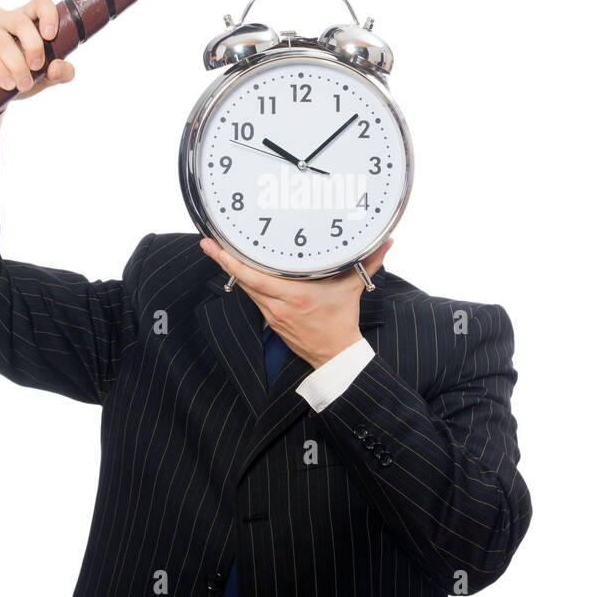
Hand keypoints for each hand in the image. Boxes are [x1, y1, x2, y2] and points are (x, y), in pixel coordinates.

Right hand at [0, 0, 76, 123]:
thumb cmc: (18, 78)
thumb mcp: (44, 77)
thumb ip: (60, 73)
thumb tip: (57, 68)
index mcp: (24, 19)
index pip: (39, 3)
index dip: (48, 14)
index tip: (51, 36)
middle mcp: (1, 18)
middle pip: (20, 21)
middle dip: (33, 46)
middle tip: (37, 67)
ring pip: (2, 41)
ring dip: (16, 65)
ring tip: (23, 84)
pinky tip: (8, 84)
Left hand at [199, 236, 393, 368]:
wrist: (335, 355)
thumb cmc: (341, 322)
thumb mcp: (352, 287)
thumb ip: (368, 262)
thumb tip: (386, 242)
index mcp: (295, 295)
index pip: (254, 275)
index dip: (231, 261)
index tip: (215, 246)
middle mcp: (278, 304)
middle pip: (242, 280)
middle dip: (223, 261)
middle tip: (209, 242)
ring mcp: (271, 313)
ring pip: (245, 289)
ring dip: (232, 271)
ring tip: (219, 251)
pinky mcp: (271, 319)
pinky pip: (253, 297)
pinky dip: (245, 282)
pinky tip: (239, 270)